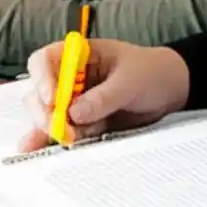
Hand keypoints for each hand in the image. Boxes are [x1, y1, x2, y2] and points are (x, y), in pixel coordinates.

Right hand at [18, 39, 189, 151]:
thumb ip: (103, 97)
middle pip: (39, 93)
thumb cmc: (150, 72)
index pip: (45, 60)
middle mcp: (68, 78)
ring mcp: (72, 101)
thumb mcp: (130, 81)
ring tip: (65, 140)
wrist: (170, 90)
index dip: (42, 78)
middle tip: (60, 128)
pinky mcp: (80, 123)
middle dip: (45, 112)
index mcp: (77, 55)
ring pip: (46, 115)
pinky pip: (61, 131)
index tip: (52, 99)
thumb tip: (74, 113)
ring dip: (49, 129)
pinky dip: (50, 141)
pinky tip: (35, 150)